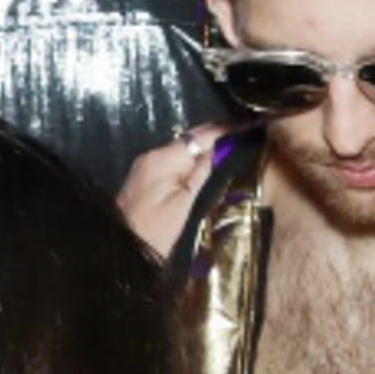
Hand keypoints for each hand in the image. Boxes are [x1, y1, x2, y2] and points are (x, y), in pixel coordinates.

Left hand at [114, 124, 235, 261]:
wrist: (124, 250)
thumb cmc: (155, 232)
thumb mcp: (185, 204)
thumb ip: (202, 173)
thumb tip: (221, 149)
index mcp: (163, 160)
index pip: (200, 136)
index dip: (227, 129)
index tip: (250, 124)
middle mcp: (153, 155)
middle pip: (190, 138)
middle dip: (218, 135)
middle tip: (248, 133)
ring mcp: (148, 164)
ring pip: (184, 148)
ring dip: (207, 146)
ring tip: (235, 145)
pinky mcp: (147, 175)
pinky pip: (176, 159)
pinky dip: (194, 158)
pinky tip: (210, 162)